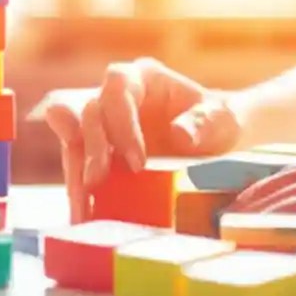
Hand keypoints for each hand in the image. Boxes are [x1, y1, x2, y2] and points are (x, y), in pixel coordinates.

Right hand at [43, 58, 240, 222]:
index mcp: (142, 78)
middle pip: (86, 112)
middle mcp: (115, 96)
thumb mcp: (224, 120)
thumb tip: (180, 134)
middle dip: (89, 148)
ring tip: (81, 210)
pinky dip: (79, 192)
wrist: (216, 144)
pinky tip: (84, 217)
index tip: (137, 162)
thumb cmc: (219, 123)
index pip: (116, 88)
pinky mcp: (96, 152)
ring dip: (74, 174)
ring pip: (72, 140)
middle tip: (97, 183)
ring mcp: (102, 124)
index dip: (120, 123)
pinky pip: (76, 166)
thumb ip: (207, 122)